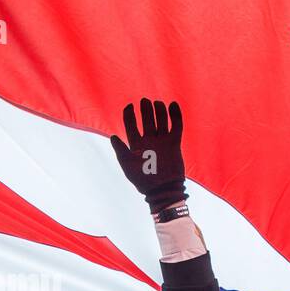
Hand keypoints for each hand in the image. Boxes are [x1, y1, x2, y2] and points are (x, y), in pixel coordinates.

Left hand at [110, 98, 186, 212]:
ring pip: (161, 121)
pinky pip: (176, 126)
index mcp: (136, 144)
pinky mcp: (174, 143)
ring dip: (159, 111)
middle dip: (146, 110)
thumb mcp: (128, 166)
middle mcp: (149, 140)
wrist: (163, 189)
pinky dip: (175, 116)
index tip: (130, 106)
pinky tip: (173, 104)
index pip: (131, 125)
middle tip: (144, 101)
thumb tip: (113, 136)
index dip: (129, 115)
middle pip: (147, 120)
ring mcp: (162, 141)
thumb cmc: (143, 179)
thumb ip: (121, 150)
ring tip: (157, 103)